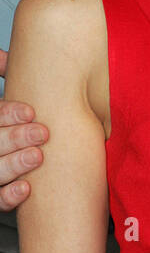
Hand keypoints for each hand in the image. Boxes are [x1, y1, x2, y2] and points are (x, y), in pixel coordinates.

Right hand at [0, 48, 47, 208]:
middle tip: (42, 132)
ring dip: (14, 164)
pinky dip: (9, 197)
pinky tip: (26, 189)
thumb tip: (4, 55)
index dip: (7, 114)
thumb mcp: (1, 110)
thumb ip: (3, 79)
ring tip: (37, 156)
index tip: (30, 112)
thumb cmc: (8, 131)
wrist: (10, 161)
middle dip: (14, 138)